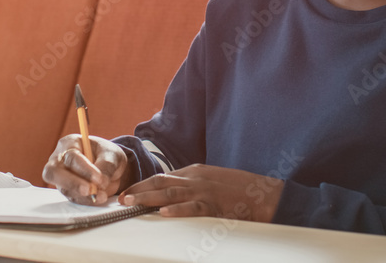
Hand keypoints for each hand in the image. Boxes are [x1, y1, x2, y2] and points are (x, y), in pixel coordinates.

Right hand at [42, 134, 128, 204]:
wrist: (111, 168)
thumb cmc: (107, 155)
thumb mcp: (111, 154)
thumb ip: (107, 165)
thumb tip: (101, 182)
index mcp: (70, 143)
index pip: (70, 156)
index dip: (83, 168)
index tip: (98, 178)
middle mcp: (60, 159)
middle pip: (53, 172)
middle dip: (72, 183)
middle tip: (89, 190)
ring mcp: (61, 177)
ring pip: (63, 188)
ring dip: (83, 195)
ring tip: (102, 195)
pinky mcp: (67, 190)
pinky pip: (72, 198)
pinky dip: (86, 201)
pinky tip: (99, 198)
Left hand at [120, 164, 283, 221]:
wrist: (264, 193)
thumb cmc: (239, 190)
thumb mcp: (211, 181)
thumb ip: (192, 186)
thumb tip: (172, 196)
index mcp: (194, 172)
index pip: (162, 177)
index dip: (143, 185)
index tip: (127, 191)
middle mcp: (196, 179)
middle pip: (161, 182)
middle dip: (139, 189)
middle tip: (121, 197)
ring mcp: (205, 191)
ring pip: (171, 193)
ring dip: (149, 198)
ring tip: (132, 202)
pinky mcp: (215, 204)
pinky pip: (193, 207)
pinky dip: (178, 210)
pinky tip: (164, 213)